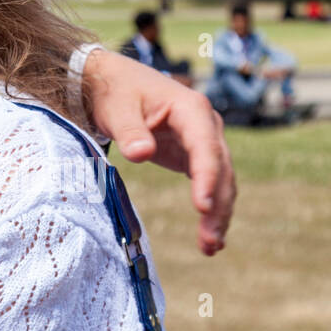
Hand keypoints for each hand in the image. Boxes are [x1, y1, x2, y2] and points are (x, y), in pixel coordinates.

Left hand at [83, 49, 235, 255]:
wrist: (110, 82)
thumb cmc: (115, 92)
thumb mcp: (117, 108)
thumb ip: (129, 131)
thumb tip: (141, 153)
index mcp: (191, 108)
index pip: (205, 147)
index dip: (206, 177)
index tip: (201, 207)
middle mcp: (205, 125)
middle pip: (220, 169)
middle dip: (217, 205)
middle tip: (209, 241)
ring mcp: (203, 140)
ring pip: (220, 180)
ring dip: (217, 213)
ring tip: (209, 247)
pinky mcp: (193, 155)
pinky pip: (209, 183)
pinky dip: (210, 208)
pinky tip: (209, 238)